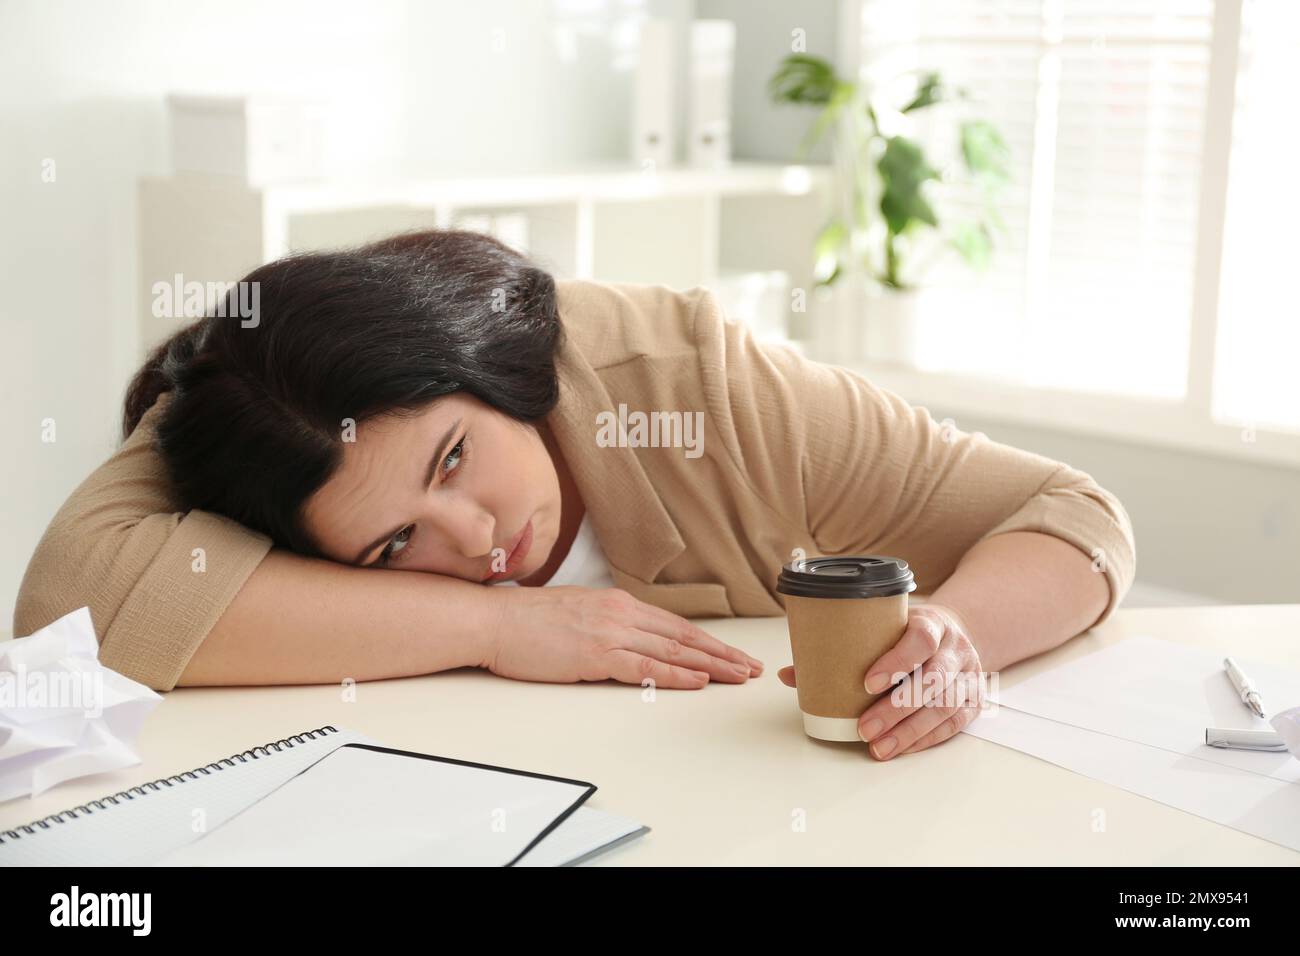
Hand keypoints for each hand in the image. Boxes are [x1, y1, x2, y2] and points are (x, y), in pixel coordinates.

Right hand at [485, 585, 763, 688]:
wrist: (495, 620)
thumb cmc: (527, 621)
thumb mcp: (578, 612)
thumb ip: (608, 623)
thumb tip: (629, 637)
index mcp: (619, 603)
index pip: (675, 625)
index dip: (709, 641)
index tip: (733, 654)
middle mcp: (622, 614)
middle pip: (684, 637)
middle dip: (723, 654)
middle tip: (752, 668)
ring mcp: (611, 633)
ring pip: (674, 651)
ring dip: (712, 666)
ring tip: (739, 677)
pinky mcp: (597, 655)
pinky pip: (646, 667)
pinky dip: (677, 675)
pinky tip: (699, 681)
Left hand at [777, 603, 985, 758]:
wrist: (954, 632)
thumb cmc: (907, 631)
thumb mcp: (881, 627)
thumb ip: (840, 648)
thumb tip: (787, 674)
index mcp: (933, 623)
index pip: (921, 639)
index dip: (897, 661)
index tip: (867, 683)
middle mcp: (956, 648)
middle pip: (932, 680)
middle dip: (895, 709)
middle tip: (864, 729)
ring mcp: (969, 675)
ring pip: (944, 706)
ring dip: (908, 731)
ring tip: (877, 747)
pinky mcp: (973, 700)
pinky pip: (952, 724)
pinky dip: (924, 739)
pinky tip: (900, 748)